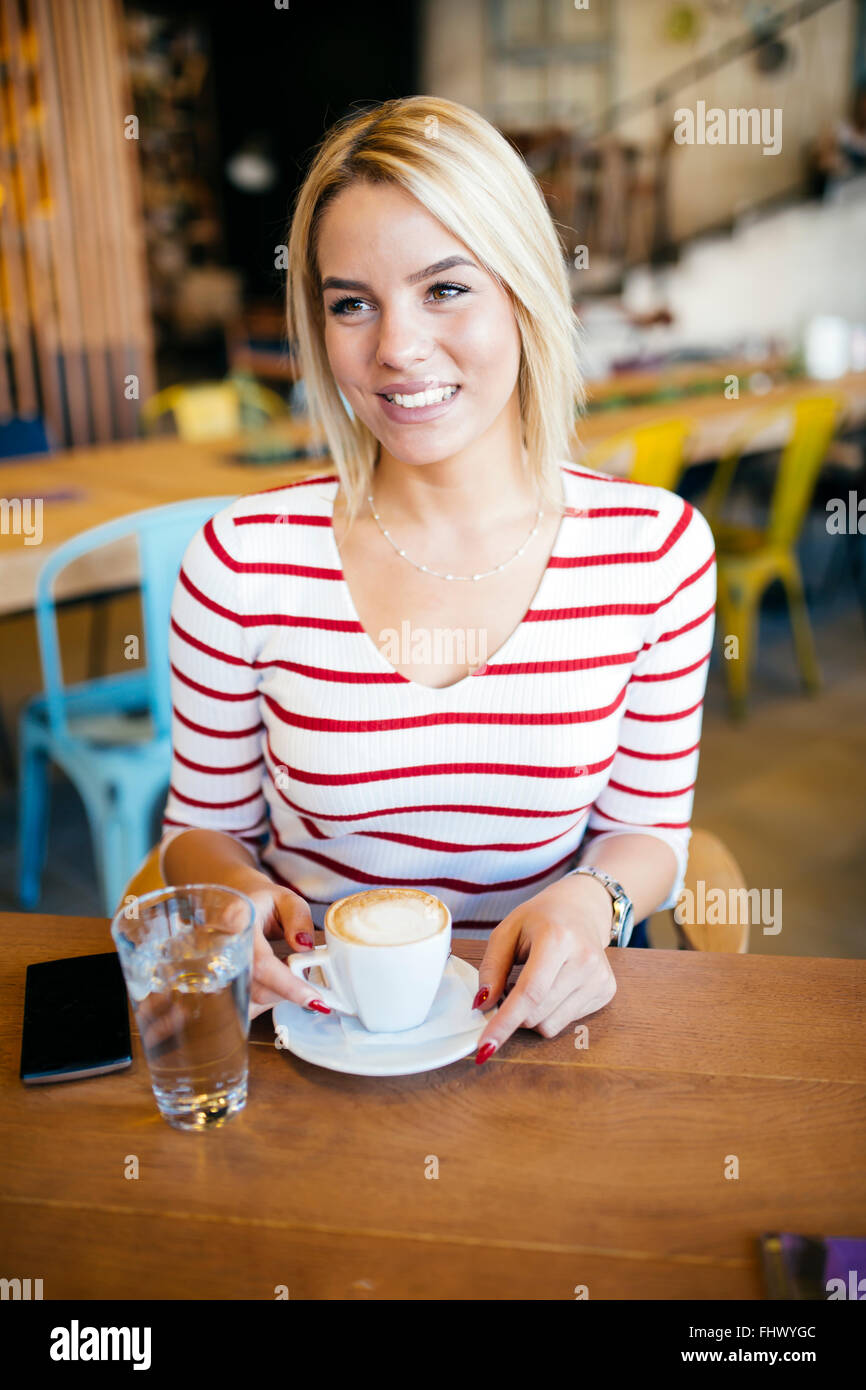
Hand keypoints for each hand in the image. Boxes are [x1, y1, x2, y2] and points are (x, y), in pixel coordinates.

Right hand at [221, 865, 328, 1019]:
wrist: (233, 902)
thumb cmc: (261, 902)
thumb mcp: (286, 899)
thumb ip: (298, 918)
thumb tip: (304, 946)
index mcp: (238, 922)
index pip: (261, 963)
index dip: (288, 985)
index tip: (314, 999)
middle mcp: (221, 948)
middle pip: (256, 988)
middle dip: (288, 992)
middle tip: (307, 979)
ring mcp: (215, 969)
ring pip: (249, 1002)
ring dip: (277, 998)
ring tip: (289, 976)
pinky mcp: (218, 985)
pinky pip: (243, 1006)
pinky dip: (265, 1001)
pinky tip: (274, 985)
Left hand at [473, 875, 617, 1061]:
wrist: (581, 908)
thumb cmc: (540, 919)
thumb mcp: (506, 932)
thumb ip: (491, 968)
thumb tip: (482, 1005)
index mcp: (557, 938)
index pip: (530, 992)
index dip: (504, 1022)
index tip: (485, 1046)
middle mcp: (584, 959)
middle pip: (537, 1013)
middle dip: (514, 1012)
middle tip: (511, 985)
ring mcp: (599, 977)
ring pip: (550, 1025)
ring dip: (533, 1014)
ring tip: (536, 982)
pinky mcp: (606, 991)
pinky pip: (566, 1023)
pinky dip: (551, 1012)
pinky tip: (555, 986)